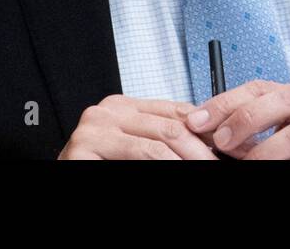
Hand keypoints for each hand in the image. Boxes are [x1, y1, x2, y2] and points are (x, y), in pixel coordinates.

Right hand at [59, 94, 217, 159]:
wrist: (65, 182)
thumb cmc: (102, 167)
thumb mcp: (139, 151)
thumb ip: (162, 141)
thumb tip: (207, 146)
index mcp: (123, 106)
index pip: (175, 110)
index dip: (203, 130)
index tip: (224, 148)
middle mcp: (108, 110)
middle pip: (171, 124)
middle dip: (200, 149)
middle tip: (218, 163)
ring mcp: (95, 126)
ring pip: (159, 141)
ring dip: (187, 159)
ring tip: (204, 168)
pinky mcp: (86, 145)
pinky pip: (140, 155)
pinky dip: (166, 166)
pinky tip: (178, 171)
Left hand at [185, 80, 289, 158]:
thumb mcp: (271, 141)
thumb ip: (247, 135)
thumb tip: (211, 134)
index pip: (254, 88)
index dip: (222, 102)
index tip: (195, 120)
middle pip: (270, 92)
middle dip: (237, 112)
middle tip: (216, 137)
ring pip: (288, 111)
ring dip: (256, 135)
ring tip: (235, 152)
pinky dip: (276, 149)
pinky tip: (262, 160)